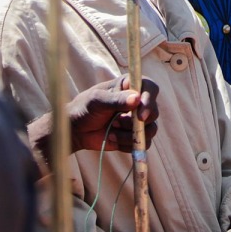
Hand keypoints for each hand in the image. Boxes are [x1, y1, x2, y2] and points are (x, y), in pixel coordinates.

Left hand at [28, 76, 159, 165]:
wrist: (76, 131)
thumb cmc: (84, 108)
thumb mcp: (97, 100)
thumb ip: (116, 99)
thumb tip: (136, 99)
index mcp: (130, 86)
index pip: (150, 88)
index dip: (149, 100)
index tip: (140, 114)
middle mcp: (137, 103)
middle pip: (154, 112)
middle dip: (137, 122)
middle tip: (117, 122)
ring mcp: (136, 121)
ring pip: (150, 130)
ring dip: (130, 134)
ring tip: (112, 130)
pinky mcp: (133, 137)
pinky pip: (142, 145)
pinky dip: (127, 144)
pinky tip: (112, 139)